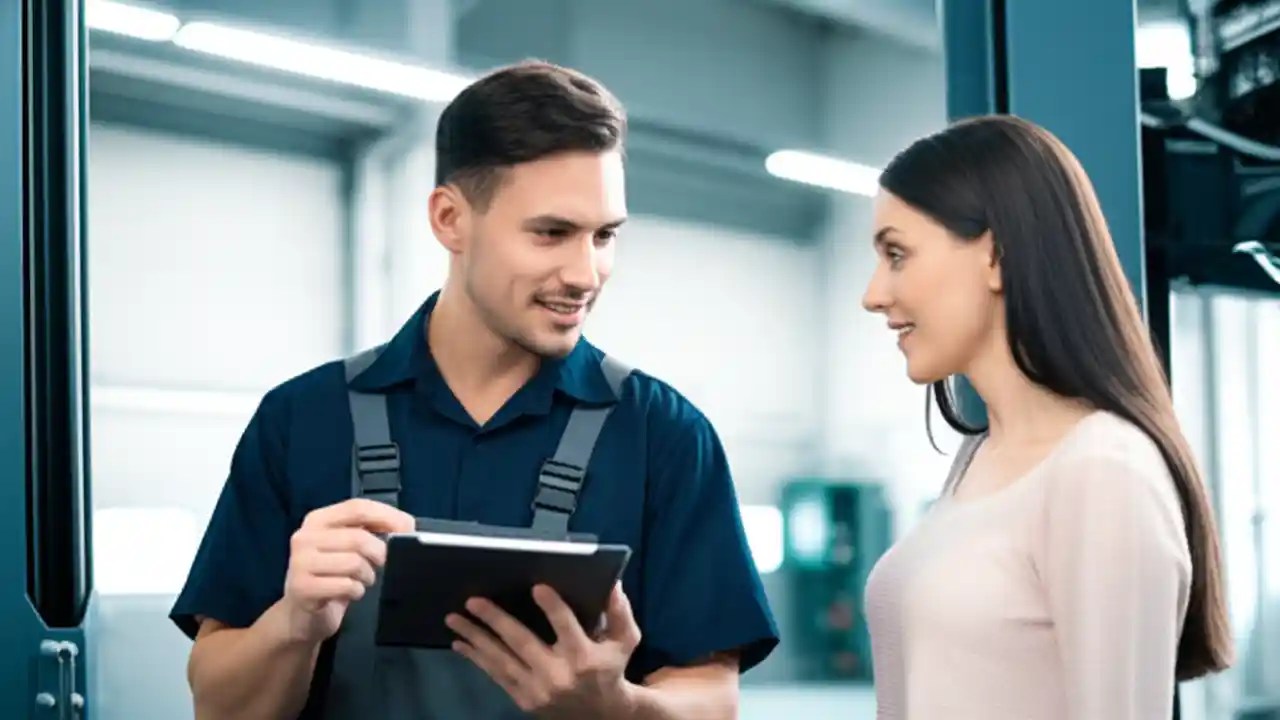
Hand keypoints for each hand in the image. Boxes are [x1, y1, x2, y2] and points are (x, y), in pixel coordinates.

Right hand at [279, 498, 414, 643]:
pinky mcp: (302, 588)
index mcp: (318, 520)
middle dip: (379, 554)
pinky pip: (346, 585)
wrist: (301, 614)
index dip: (387, 516)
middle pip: (359, 537)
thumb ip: (368, 531)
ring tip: (362, 580)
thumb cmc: (331, 576)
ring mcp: (300, 563)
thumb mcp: (346, 547)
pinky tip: (350, 593)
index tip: (407, 530)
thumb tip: (406, 525)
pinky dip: (356, 591)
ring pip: (354, 562)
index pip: (357, 507)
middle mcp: (305, 537)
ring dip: (367, 575)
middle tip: (380, 565)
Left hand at [447, 582, 641, 717]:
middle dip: (496, 620)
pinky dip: (476, 658)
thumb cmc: (610, 667)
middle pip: (522, 643)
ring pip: (501, 660)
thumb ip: (620, 612)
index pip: (566, 628)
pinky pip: (496, 676)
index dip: (553, 608)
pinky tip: (460, 643)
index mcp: (584, 657)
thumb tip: (612, 583)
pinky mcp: (524, 700)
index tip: (537, 587)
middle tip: (473, 600)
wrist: (600, 715)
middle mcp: (559, 675)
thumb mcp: (625, 640)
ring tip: (454, 618)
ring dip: (475, 638)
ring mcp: (537, 690)